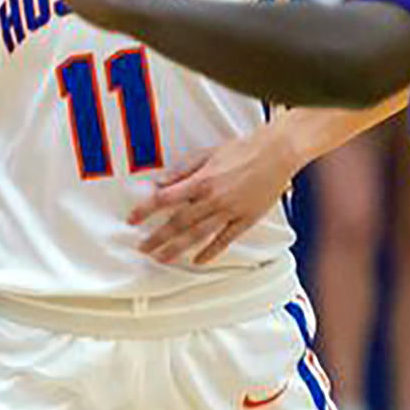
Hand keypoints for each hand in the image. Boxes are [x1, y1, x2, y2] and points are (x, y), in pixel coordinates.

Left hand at [129, 131, 298, 264]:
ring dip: (177, 249)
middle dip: (157, 238)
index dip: (146, 210)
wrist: (276, 153)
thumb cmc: (243, 149)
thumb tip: (161, 182)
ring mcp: (229, 211)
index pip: (165, 199)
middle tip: (142, 249)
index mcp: (201, 181)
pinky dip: (210, 252)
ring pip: (198, 235)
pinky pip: (224, 240)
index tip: (132, 219)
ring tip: (162, 259)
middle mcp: (213, 199)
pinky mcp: (245, 219)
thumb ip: (183, 170)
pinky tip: (198, 260)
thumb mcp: (207, 154)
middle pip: (178, 223)